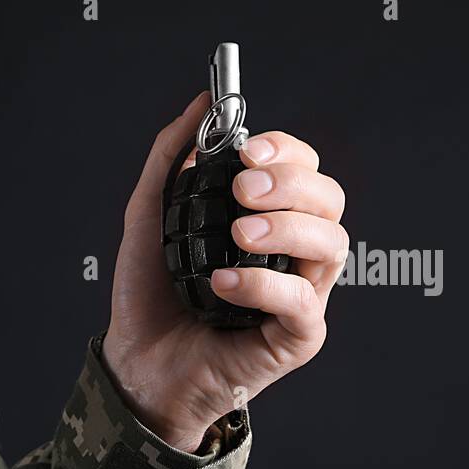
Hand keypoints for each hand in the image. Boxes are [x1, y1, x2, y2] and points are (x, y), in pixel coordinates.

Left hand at [101, 91, 346, 451]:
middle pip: (330, 200)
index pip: (306, 170)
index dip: (287, 152)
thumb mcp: (150, 217)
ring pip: (332, 243)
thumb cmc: (149, 298)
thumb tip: (199, 106)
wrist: (136, 363)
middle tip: (243, 191)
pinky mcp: (297, 337)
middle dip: (292, 184)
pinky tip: (223, 281)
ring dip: (286, 226)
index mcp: (269, 221)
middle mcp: (293, 254)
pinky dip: (264, 283)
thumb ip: (170, 160)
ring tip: (236, 235)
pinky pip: (302, 300)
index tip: (248, 149)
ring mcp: (301, 295)